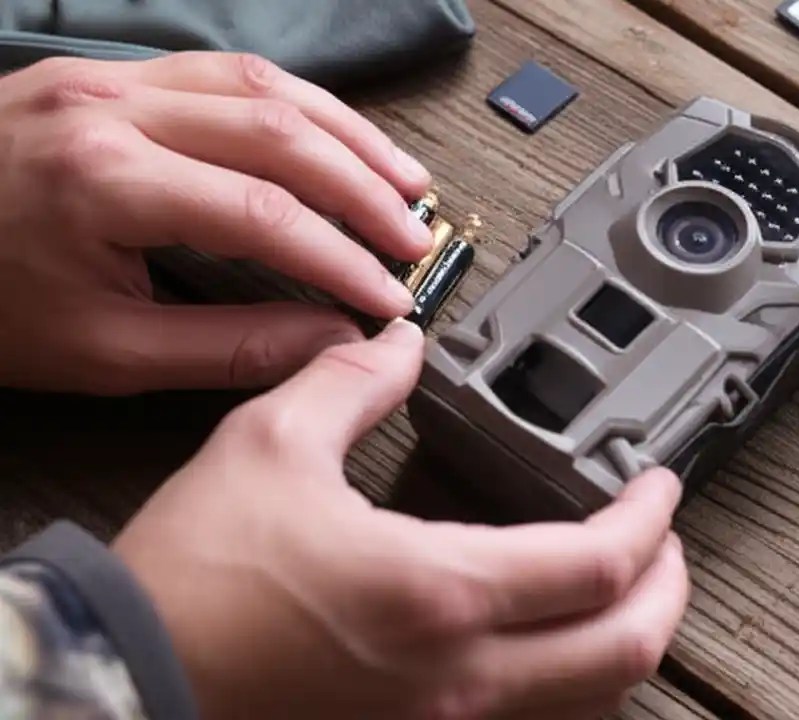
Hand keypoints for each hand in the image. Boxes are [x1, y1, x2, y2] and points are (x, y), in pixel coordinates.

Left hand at [0, 52, 434, 394]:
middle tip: (414, 238)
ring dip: (346, 133)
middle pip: (279, 131)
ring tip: (403, 179)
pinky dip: (294, 105)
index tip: (387, 297)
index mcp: (102, 183)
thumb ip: (227, 347)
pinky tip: (333, 136)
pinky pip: (224, 71)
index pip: (264, 214)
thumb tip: (327, 340)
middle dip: (364, 189)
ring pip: (262, 85)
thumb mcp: (101, 351)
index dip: (342, 260)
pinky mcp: (105, 74)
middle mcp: (110, 110)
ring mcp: (107, 79)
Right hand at [112, 319, 690, 719]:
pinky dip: (567, 679)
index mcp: (438, 592)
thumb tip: (396, 343)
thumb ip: (348, 379)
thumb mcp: (268, 446)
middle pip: (624, 648)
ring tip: (620, 586)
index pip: (599, 564)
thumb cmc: (192, 583)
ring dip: (624, 637)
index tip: (656, 484)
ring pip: (589, 700)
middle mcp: (459, 674)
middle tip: (664, 540)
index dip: (650, 519)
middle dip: (668, 589)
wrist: (126, 679)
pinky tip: (548, 640)